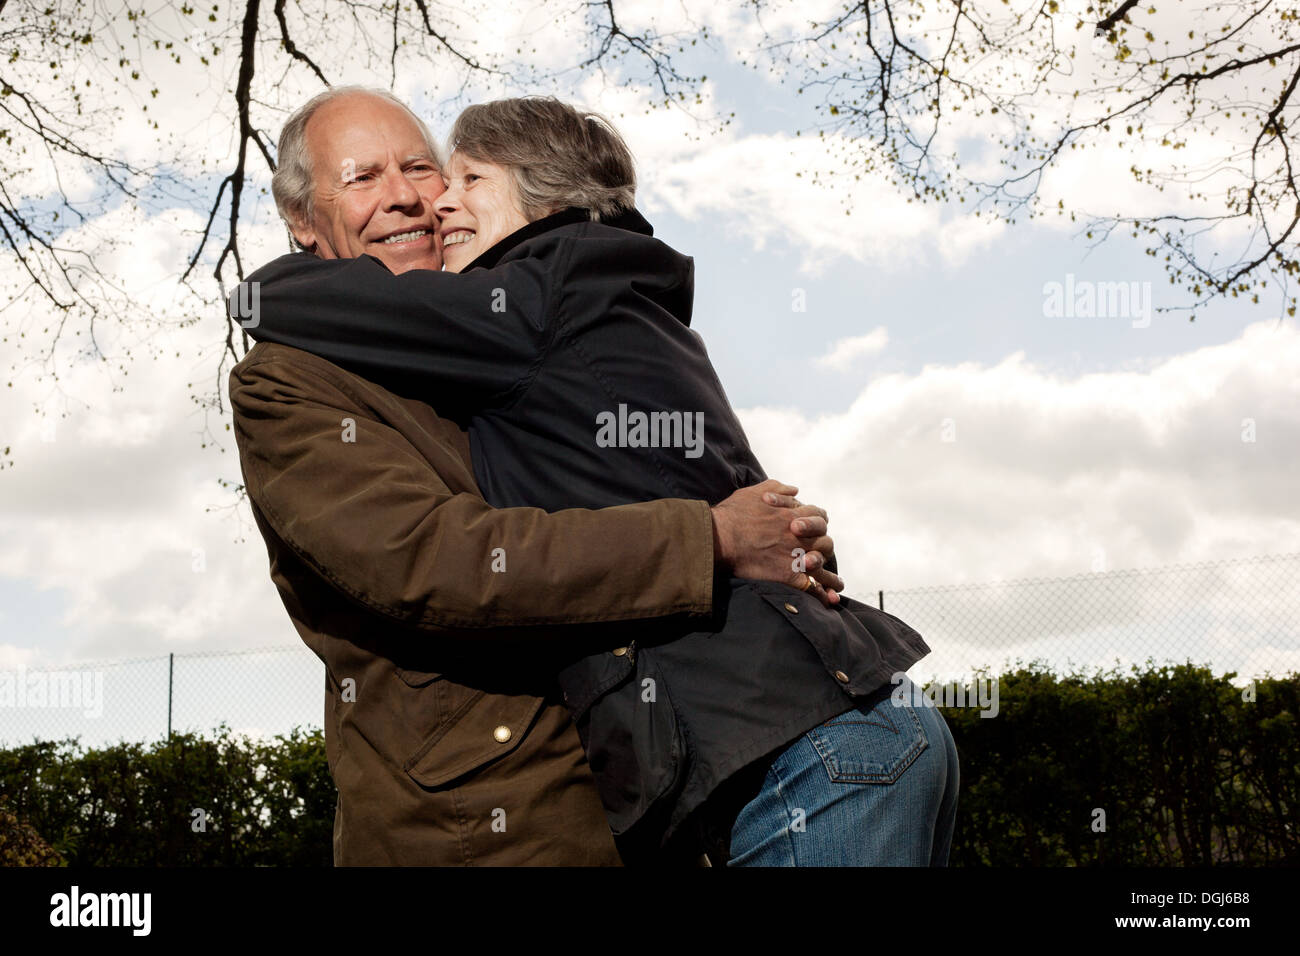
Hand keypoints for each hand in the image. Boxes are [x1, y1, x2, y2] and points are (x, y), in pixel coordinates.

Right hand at [711, 479, 844, 606]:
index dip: (818, 522)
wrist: (720, 537)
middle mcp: (799, 534)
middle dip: (823, 546)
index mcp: (794, 514)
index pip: (818, 516)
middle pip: (824, 540)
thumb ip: (779, 488)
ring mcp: (796, 555)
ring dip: (830, 576)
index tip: (817, 528)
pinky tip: (827, 600)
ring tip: (837, 585)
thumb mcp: (755, 491)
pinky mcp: (788, 574)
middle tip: (818, 554)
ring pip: (822, 565)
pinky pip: (811, 586)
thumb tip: (795, 491)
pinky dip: (821, 594)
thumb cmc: (734, 513)